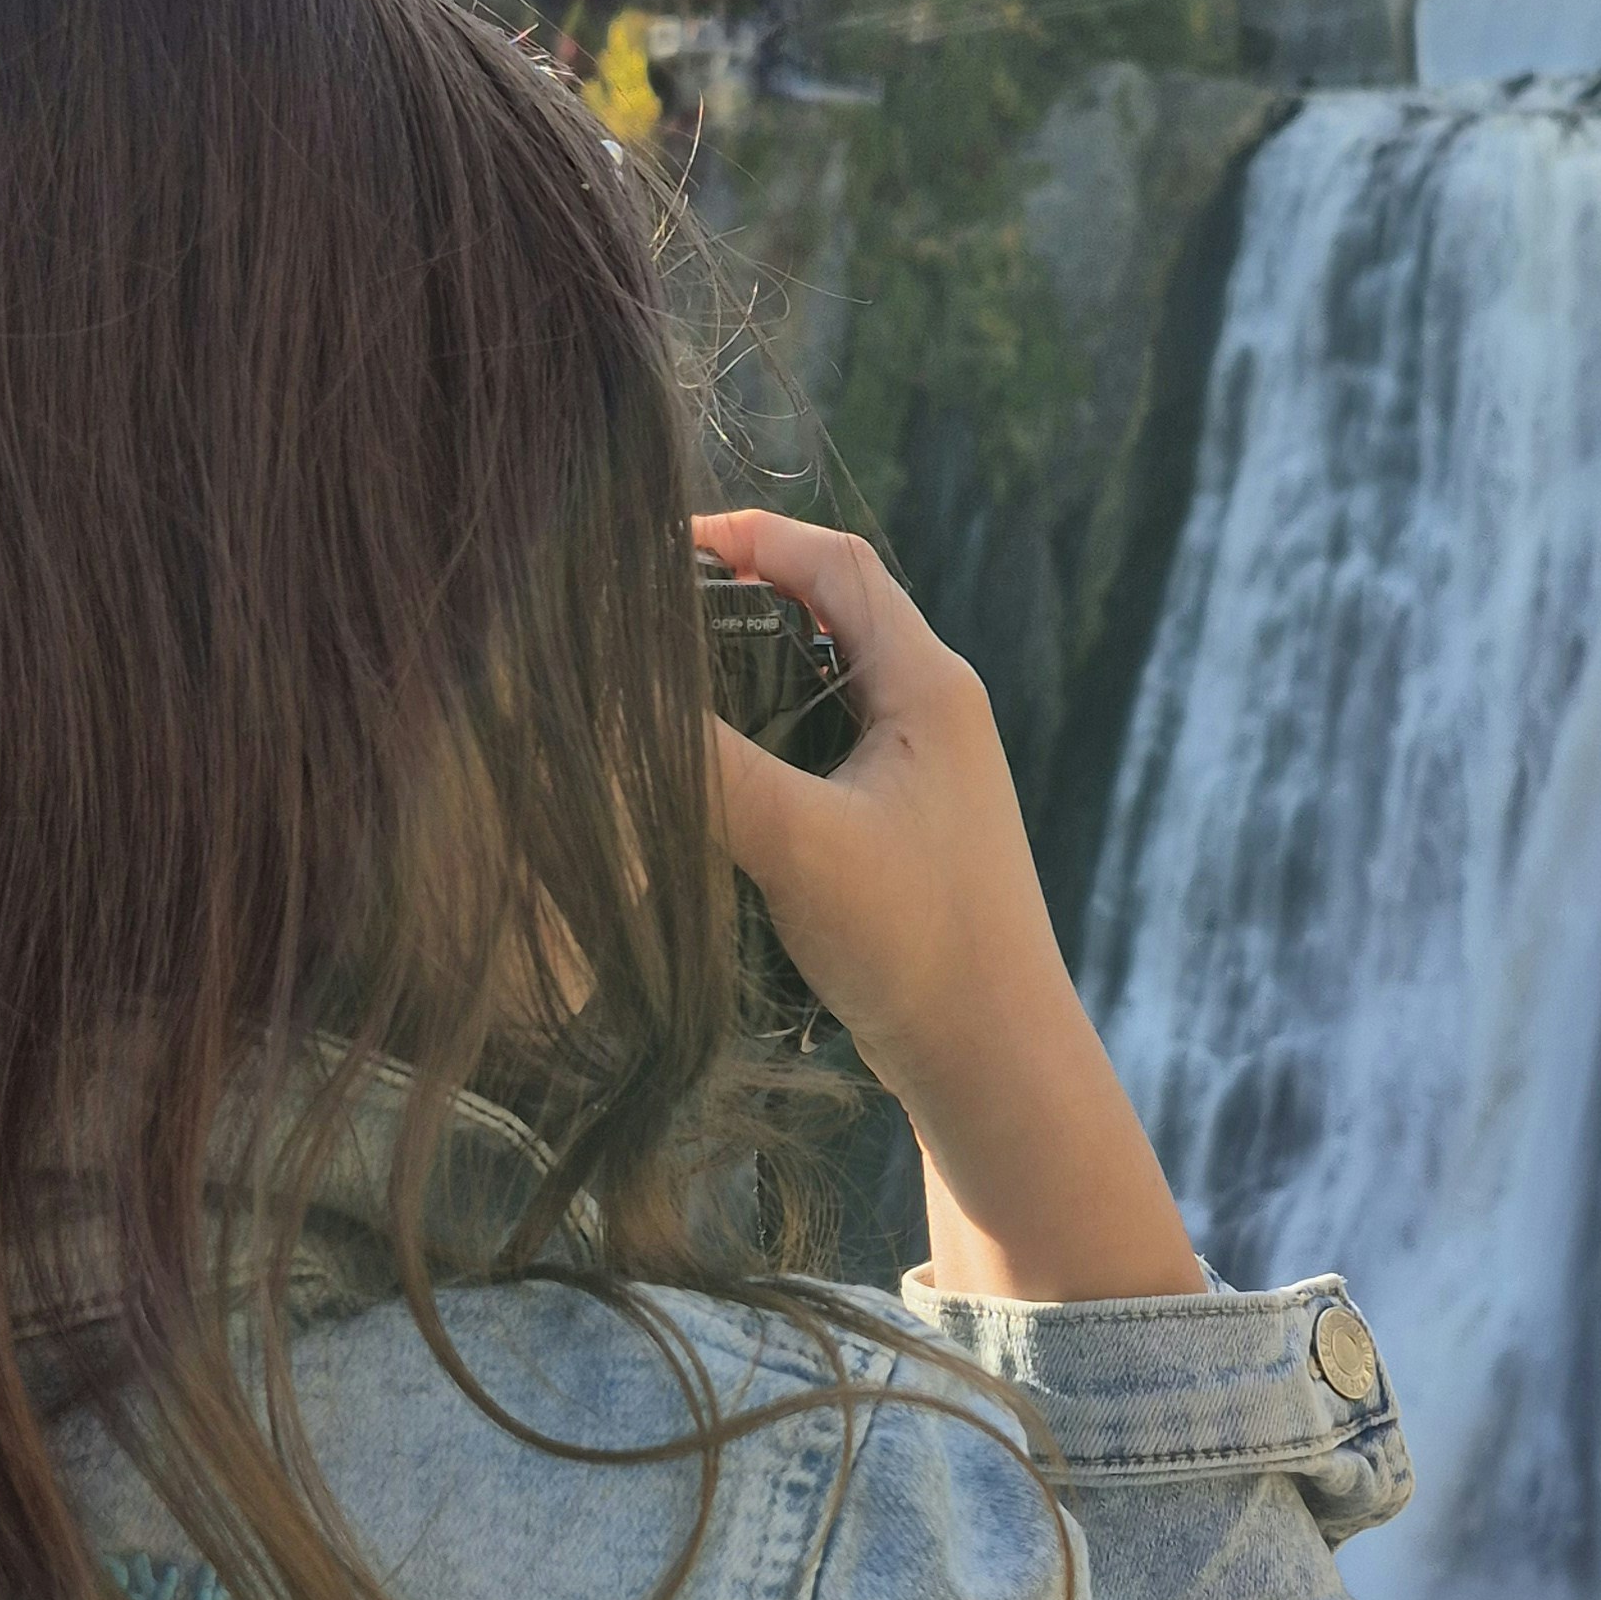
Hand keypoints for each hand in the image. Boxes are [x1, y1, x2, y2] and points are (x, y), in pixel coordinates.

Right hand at [691, 511, 1199, 1302]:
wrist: (996, 1064)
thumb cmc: (918, 944)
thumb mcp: (795, 842)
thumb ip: (702, 768)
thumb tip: (604, 713)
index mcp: (928, 684)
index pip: (832, 561)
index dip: (746, 536)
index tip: (655, 547)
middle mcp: (935, 711)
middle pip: (828, 611)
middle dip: (739, 596)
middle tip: (643, 614)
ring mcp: (925, 773)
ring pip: (824, 684)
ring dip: (750, 672)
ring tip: (661, 687)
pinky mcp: (907, 830)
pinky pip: (826, 749)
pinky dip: (766, 740)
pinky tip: (711, 781)